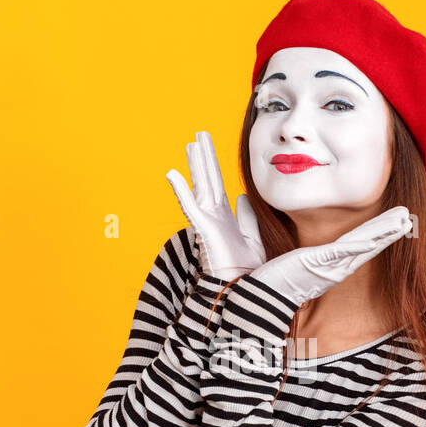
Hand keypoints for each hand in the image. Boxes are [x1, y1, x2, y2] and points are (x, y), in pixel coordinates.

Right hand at [166, 130, 265, 279]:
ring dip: (197, 164)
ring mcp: (208, 223)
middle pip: (209, 180)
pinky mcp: (204, 230)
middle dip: (205, 158)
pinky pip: (190, 206)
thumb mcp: (253, 239)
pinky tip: (172, 172)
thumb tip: (243, 197)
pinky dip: (181, 190)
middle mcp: (214, 219)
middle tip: (200, 135)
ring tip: (193, 142)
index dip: (214, 169)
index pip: (218, 188)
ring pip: (202, 186)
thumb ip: (248, 218)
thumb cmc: (250, 273)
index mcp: (225, 220)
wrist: (245, 292)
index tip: (209, 151)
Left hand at [250, 207, 412, 305]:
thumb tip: (244, 200)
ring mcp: (330, 267)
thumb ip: (251, 222)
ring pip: (364, 245)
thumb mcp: (255, 241)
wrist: (253, 300)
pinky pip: (350, 251)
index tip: (389, 222)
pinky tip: (384, 234)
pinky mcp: (324, 265)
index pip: (351, 244)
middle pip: (366, 245)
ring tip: (406, 220)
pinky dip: (368, 242)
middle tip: (408, 217)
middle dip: (387, 231)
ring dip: (385, 233)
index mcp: (320, 263)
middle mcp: (331, 267)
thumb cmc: (255, 278)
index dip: (372, 233)